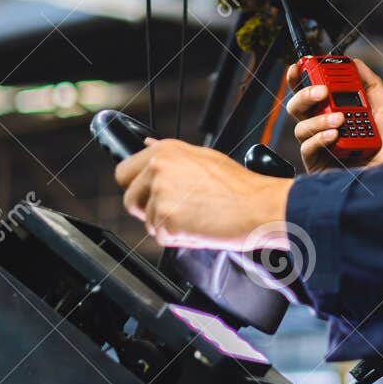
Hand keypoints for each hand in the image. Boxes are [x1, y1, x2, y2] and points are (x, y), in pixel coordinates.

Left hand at [116, 137, 291, 249]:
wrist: (258, 206)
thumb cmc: (239, 186)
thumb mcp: (204, 157)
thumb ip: (170, 154)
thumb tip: (147, 146)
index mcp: (164, 152)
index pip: (124, 172)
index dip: (135, 188)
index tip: (147, 195)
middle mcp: (158, 169)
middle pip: (130, 200)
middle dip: (148, 210)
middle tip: (177, 211)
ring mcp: (161, 194)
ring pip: (148, 222)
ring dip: (168, 225)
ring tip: (196, 216)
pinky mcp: (167, 220)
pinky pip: (162, 237)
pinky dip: (179, 238)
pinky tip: (199, 226)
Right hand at [284, 60, 382, 172]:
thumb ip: (371, 85)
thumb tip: (355, 62)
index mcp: (338, 115)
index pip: (313, 94)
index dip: (301, 78)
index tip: (300, 64)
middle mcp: (326, 130)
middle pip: (298, 107)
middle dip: (305, 94)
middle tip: (322, 91)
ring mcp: (321, 149)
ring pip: (300, 126)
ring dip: (319, 118)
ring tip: (340, 120)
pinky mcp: (319, 167)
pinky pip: (306, 148)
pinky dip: (319, 138)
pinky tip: (335, 136)